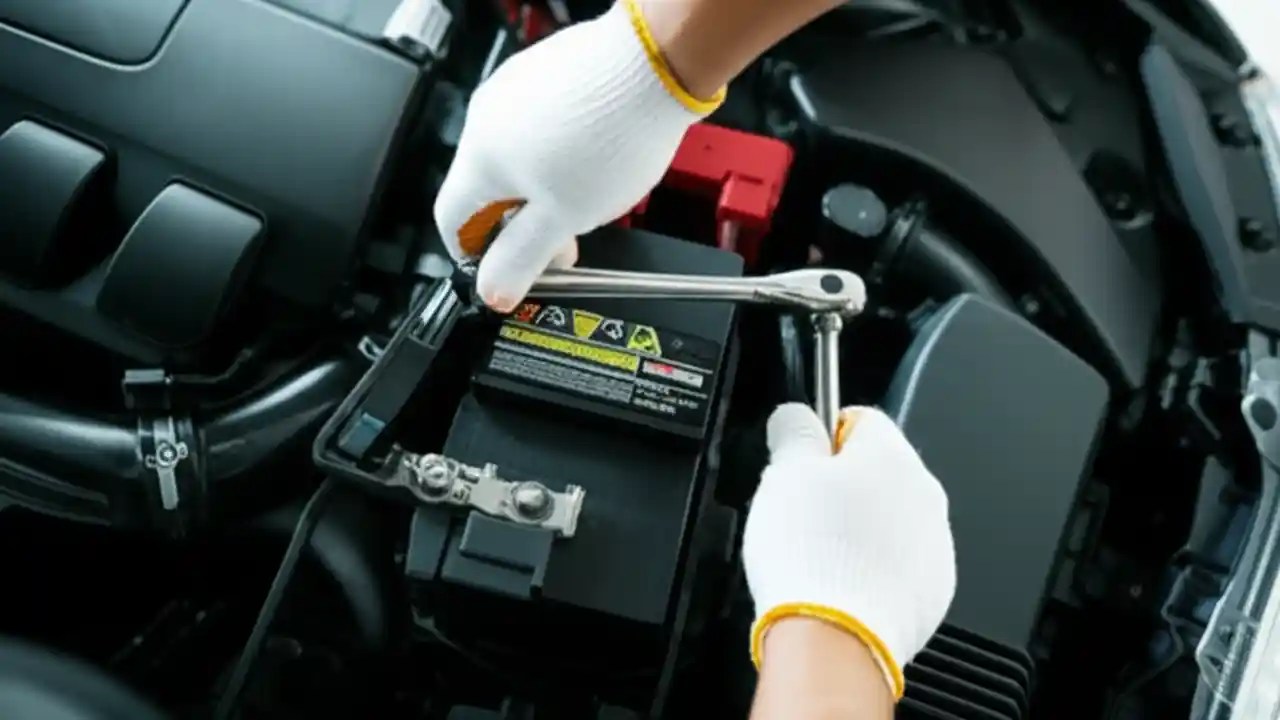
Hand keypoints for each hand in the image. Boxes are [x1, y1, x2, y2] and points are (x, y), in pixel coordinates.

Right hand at [432, 0, 721, 311]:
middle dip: (520, 224)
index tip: (506, 269)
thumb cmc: (610, 135)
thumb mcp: (564, 218)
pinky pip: (539, 125)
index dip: (475, 254)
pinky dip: (558, 152)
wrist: (654, 65)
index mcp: (479, 158)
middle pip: (486, 189)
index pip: (450, 221)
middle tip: (561, 245)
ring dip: (542, 188)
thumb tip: (493, 290)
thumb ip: (523, 258)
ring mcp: (514, 90)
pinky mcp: (546, 73)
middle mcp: (486, 118)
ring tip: (587, 200)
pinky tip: (596, 159)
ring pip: (515, 157)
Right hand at [742, 403, 956, 699]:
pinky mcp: (932, 588)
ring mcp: (934, 543)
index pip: (859, 419)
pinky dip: (874, 567)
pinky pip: (900, 562)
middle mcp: (924, 493)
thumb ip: (794, 431)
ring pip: (890, 518)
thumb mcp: (783, 472)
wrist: (835, 638)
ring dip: (859, 528)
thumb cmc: (811, 556)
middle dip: (840, 486)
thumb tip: (796, 417)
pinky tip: (842, 581)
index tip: (799, 463)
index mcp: (891, 455)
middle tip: (801, 512)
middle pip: (877, 471)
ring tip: (819, 553)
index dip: (821, 438)